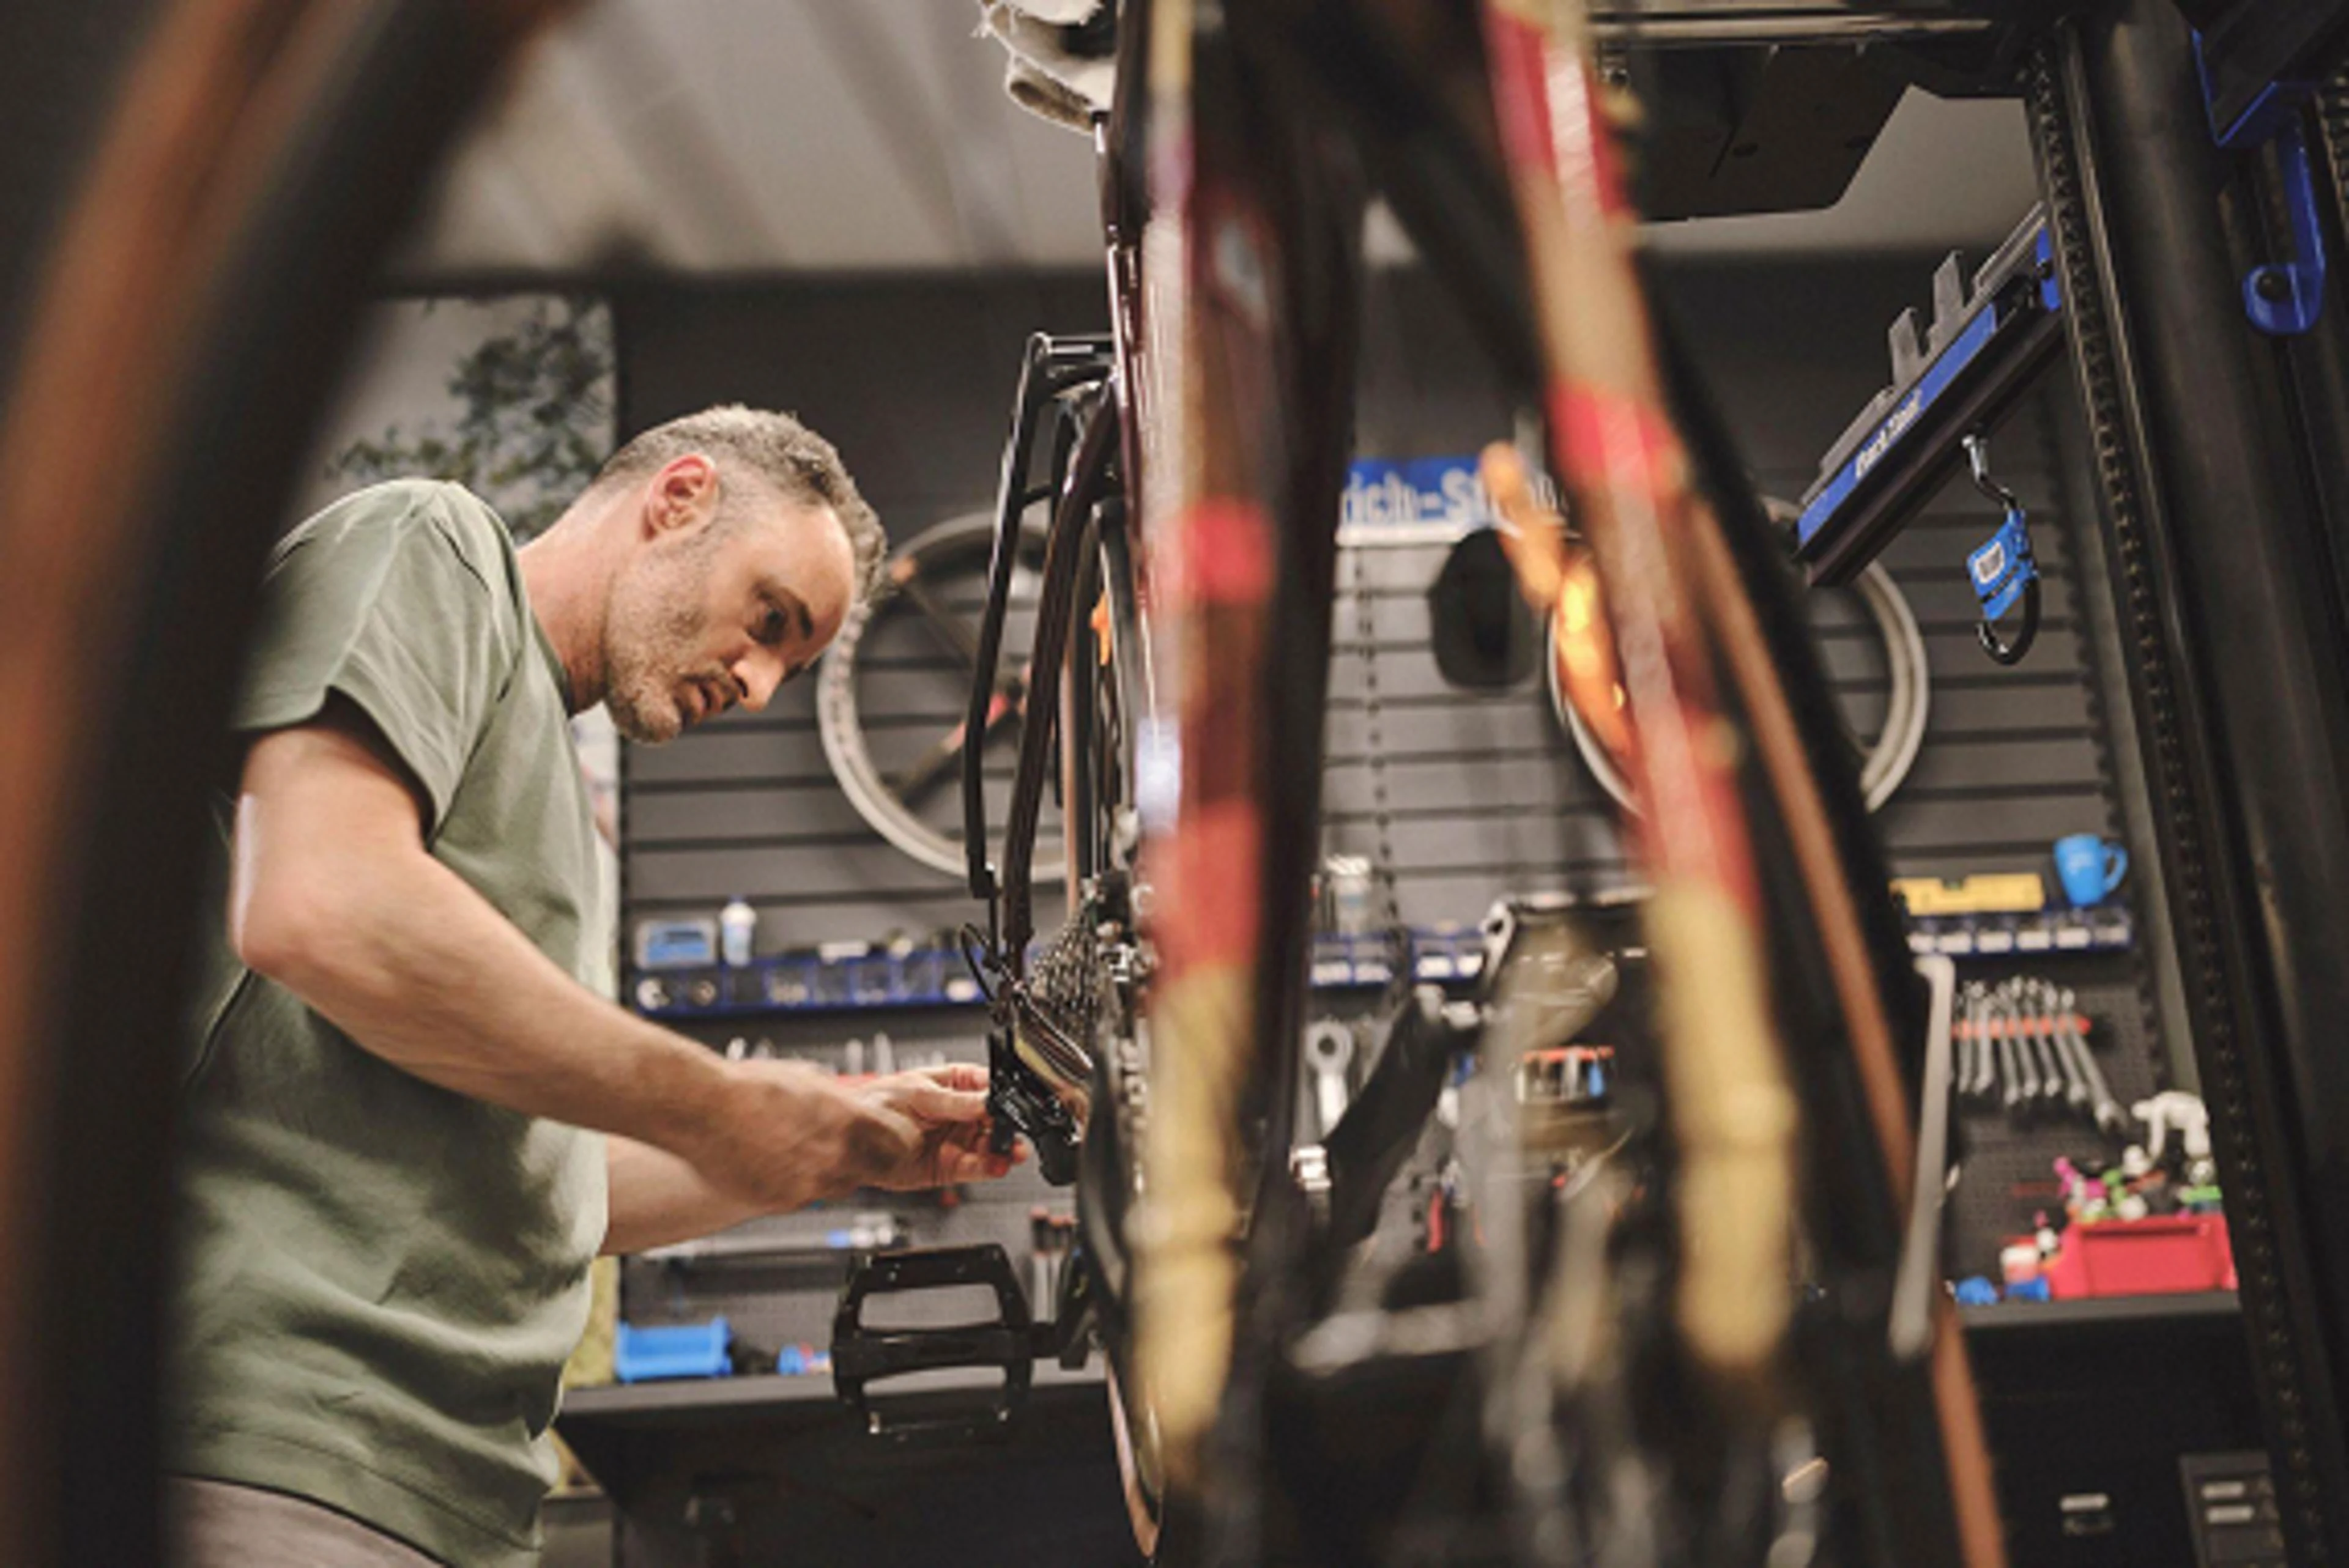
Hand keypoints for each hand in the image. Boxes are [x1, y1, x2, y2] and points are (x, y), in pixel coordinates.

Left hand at [850, 1062, 1022, 1190]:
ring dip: (1004, 1149)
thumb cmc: (873, 1109)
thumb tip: (990, 1101)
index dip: (1001, 1095)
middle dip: (1007, 1126)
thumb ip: (959, 1103)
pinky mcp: (949, 1166)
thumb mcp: (921, 1096)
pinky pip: (976, 1167)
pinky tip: (998, 1164)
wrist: (850, 1145)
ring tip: (1012, 1152)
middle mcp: (956, 1112)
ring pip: (989, 1145)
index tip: (1013, 1103)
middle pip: (993, 1118)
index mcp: (950, 1084)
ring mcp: (954, 1140)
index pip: (986, 1086)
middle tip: (1014, 1133)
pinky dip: (989, 1167)